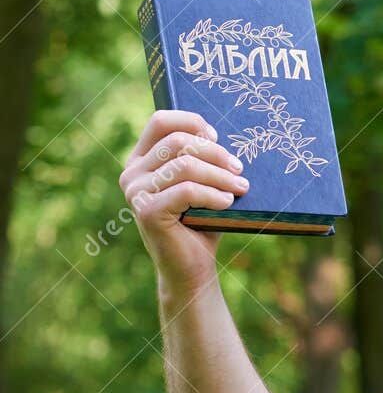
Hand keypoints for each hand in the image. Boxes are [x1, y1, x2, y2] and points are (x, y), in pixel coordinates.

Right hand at [119, 110, 249, 292]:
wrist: (191, 270)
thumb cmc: (199, 225)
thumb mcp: (199, 185)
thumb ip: (198, 158)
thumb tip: (218, 133)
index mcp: (140, 160)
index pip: (160, 122)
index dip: (192, 123)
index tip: (218, 138)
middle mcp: (131, 173)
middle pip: (177, 142)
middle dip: (215, 153)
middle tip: (239, 169)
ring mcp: (135, 192)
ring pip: (185, 165)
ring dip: (219, 175)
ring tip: (240, 187)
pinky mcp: (146, 212)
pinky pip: (187, 190)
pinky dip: (213, 194)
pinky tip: (227, 202)